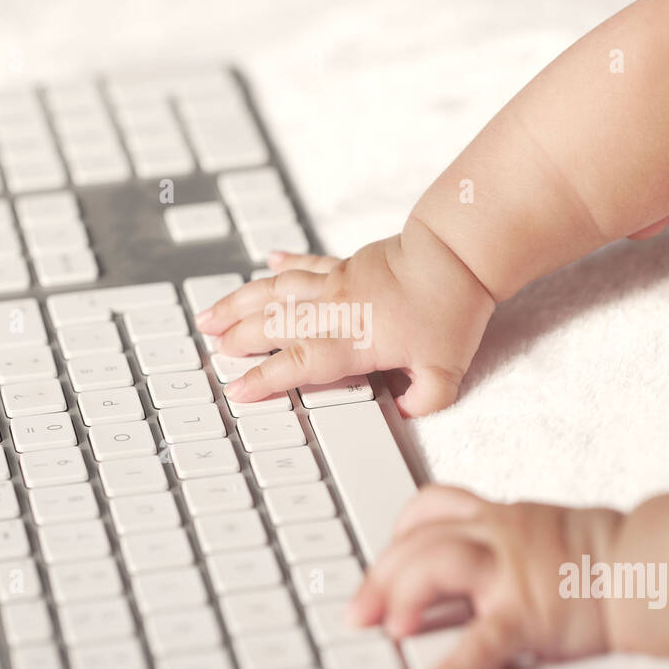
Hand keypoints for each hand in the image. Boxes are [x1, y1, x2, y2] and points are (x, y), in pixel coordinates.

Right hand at [197, 216, 494, 416]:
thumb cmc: (450, 309)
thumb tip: (405, 413)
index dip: (263, 378)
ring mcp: (336, 282)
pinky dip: (284, 262)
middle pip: (274, 325)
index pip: (297, 364)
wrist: (457, 255)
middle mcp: (335, 310)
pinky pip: (305, 262)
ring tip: (211, 313)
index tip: (237, 390)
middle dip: (238, 339)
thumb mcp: (446, 372)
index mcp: (352, 340)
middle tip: (212, 350)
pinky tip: (266, 260)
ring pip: (276, 291)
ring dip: (240, 302)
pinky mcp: (345, 263)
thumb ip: (423, 400)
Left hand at [347, 484, 620, 668]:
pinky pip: (482, 639)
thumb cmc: (595, 559)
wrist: (646, 571)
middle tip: (358, 615)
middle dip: (381, 575)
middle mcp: (497, 535)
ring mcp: (511, 572)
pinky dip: (451, 666)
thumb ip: (492, 549)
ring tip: (390, 631)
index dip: (396, 536)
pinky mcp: (529, 613)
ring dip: (404, 593)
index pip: (430, 508)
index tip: (379, 568)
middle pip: (420, 538)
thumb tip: (445, 584)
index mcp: (496, 518)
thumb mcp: (536, 535)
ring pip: (439, 561)